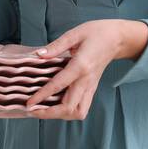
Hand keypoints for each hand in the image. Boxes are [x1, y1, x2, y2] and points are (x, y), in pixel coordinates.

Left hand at [24, 19, 147, 120]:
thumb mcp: (75, 34)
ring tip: (43, 110)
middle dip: (49, 113)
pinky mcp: (92, 89)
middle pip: (69, 107)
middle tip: (32, 110)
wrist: (118, 38)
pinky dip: (68, 112)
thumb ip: (56, 46)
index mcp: (81, 66)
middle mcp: (87, 80)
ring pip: (78, 112)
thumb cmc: (97, 33)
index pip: (58, 86)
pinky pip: (82, 107)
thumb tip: (39, 55)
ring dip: (60, 115)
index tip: (29, 103)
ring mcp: (91, 87)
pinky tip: (56, 106)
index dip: (42, 96)